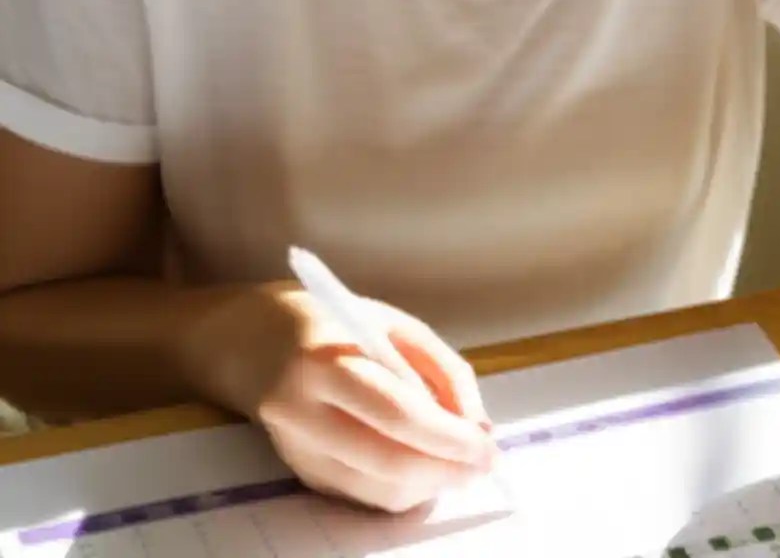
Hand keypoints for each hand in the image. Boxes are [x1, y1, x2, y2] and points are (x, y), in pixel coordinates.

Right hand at [180, 282, 496, 512]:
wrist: (249, 341)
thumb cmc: (334, 325)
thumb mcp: (395, 326)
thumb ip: (444, 372)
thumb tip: (479, 429)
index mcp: (325, 362)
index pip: (397, 413)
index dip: (449, 439)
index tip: (488, 447)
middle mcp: (302, 413)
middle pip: (387, 462)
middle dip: (447, 471)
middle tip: (484, 464)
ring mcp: (297, 450)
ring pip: (379, 490)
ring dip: (432, 484)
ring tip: (458, 461)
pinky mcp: (299, 472)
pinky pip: (364, 495)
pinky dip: (405, 486)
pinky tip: (422, 463)